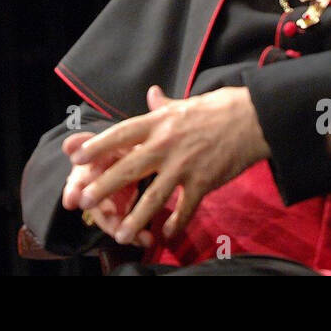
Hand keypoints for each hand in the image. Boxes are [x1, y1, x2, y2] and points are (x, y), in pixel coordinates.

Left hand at [69, 85, 271, 242]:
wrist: (255, 118)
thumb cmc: (220, 108)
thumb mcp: (187, 103)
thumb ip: (165, 105)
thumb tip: (151, 94)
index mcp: (159, 123)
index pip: (121, 134)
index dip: (97, 146)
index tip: (76, 157)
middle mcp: (166, 144)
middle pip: (129, 167)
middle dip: (103, 186)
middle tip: (82, 201)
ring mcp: (185, 165)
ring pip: (154, 195)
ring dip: (135, 217)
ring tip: (118, 234)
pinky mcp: (204, 181)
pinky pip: (187, 208)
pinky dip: (176, 223)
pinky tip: (166, 235)